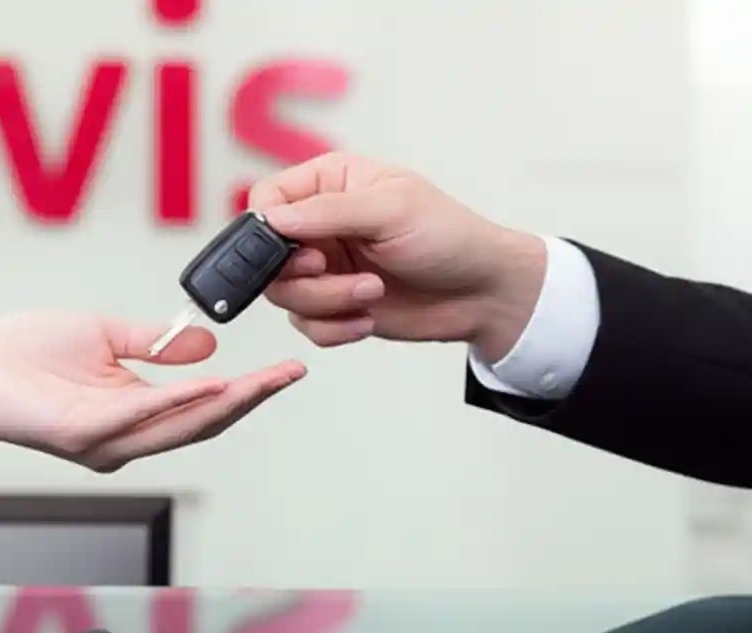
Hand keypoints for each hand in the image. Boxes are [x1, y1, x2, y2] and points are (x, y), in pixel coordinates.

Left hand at [0, 311, 304, 471]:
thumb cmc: (22, 352)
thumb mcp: (104, 334)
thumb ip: (156, 344)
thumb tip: (210, 342)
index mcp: (132, 411)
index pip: (203, 404)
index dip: (248, 388)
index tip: (287, 368)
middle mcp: (125, 436)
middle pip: (204, 421)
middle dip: (252, 398)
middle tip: (292, 374)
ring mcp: (105, 440)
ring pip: (181, 425)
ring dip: (229, 402)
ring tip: (268, 379)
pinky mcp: (81, 433)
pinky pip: (140, 416)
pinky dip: (179, 400)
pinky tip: (212, 384)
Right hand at [248, 152, 547, 361]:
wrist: (484, 294)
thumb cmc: (450, 238)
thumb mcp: (391, 210)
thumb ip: (327, 212)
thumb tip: (272, 219)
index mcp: (331, 184)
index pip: (268, 199)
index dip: (267, 228)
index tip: (295, 249)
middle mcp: (321, 225)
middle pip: (267, 255)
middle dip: (300, 275)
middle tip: (329, 270)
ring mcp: (326, 268)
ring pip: (285, 295)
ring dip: (326, 302)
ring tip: (371, 293)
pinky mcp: (335, 306)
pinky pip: (306, 325)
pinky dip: (334, 329)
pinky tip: (368, 318)